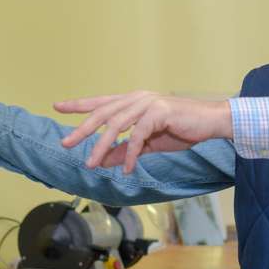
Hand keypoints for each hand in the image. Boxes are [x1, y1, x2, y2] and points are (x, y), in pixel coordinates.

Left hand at [54, 91, 232, 171]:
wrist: (211, 123)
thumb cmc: (182, 130)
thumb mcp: (148, 144)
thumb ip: (125, 150)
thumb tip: (103, 161)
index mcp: (133, 101)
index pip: (101, 102)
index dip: (79, 104)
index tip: (58, 107)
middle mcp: (137, 99)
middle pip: (103, 113)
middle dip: (82, 129)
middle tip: (66, 142)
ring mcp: (148, 103)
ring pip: (116, 125)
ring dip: (102, 146)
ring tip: (91, 163)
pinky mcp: (160, 112)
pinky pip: (138, 136)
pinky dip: (130, 154)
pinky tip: (127, 170)